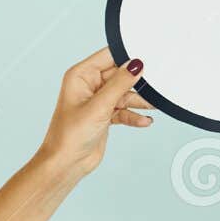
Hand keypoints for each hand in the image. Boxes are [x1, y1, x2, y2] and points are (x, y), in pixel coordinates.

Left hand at [34, 47, 153, 177]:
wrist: (67, 163)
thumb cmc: (68, 136)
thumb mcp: (99, 106)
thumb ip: (119, 84)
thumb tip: (134, 66)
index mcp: (80, 76)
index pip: (108, 57)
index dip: (127, 58)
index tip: (145, 62)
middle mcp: (89, 86)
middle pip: (120, 76)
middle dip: (136, 83)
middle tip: (152, 87)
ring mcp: (98, 101)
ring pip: (125, 94)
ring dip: (138, 101)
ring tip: (151, 106)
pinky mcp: (105, 115)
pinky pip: (124, 110)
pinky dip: (134, 115)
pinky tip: (143, 120)